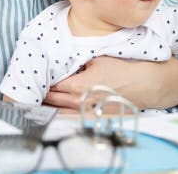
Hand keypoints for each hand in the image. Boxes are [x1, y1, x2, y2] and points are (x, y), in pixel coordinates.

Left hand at [43, 56, 177, 112]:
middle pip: (51, 100)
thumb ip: (77, 61)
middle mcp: (80, 102)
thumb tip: (60, 58)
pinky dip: (60, 115)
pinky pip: (70, 119)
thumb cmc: (120, 68)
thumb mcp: (96, 59)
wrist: (144, 84)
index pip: (51, 86)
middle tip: (33, 85)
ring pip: (58, 113)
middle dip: (41, 93)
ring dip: (48, 106)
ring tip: (40, 98)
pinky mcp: (94, 119)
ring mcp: (87, 113)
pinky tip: (55, 110)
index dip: (42, 80)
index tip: (36, 75)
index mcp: (78, 85)